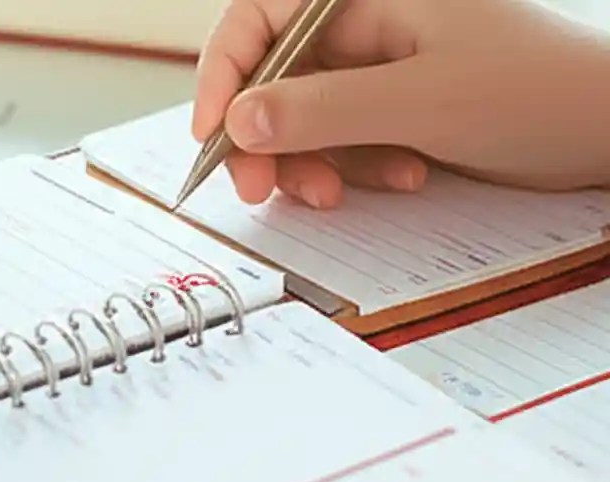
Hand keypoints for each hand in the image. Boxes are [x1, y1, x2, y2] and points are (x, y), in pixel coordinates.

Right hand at [192, 0, 609, 207]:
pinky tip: (402, 177)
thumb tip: (240, 120)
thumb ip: (322, 110)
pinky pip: (341, 140)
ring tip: (341, 194)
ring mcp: (377, 67)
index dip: (222, 75)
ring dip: (311, 164)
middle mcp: (363, 24)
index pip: (257, 19)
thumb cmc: (536, 90)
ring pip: (300, 119)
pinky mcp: (393, 108)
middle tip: (262, 190)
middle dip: (263, 139)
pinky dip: (354, 169)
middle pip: (269, 78)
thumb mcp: (420, 101)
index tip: (212, 135)